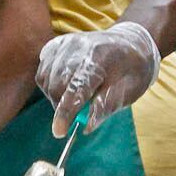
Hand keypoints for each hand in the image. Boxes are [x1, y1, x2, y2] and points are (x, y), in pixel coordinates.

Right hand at [37, 22, 160, 134]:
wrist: (131, 43)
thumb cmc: (132, 70)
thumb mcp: (129, 91)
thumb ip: (106, 107)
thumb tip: (86, 127)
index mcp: (102, 57)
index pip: (77, 87)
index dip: (66, 112)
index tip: (59, 132)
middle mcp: (80, 46)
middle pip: (57, 85)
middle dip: (62, 107)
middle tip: (77, 114)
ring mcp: (66, 43)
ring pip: (46, 79)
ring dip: (54, 97)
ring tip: (73, 99)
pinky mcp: (56, 44)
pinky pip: (42, 71)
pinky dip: (48, 85)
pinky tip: (64, 87)